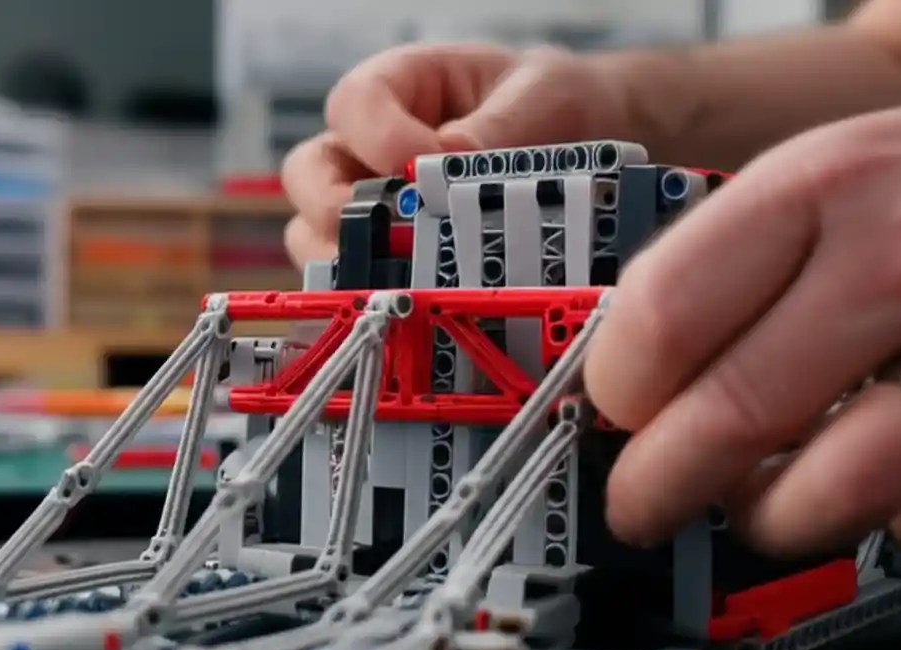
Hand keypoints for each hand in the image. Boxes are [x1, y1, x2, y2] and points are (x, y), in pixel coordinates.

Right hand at [281, 44, 631, 266]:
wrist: (592, 143)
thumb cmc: (556, 104)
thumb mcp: (543, 96)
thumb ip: (499, 125)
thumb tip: (446, 161)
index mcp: (401, 89)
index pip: (355, 104)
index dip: (377, 137)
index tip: (422, 166)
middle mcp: (368, 149)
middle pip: (308, 174)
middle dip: (332, 211)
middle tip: (385, 238)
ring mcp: (372, 207)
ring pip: (315, 236)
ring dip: (346, 264)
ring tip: (394, 283)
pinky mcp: (390, 257)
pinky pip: (355, 280)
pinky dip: (374, 297)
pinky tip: (410, 309)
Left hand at [584, 99, 900, 556]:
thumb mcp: (841, 170)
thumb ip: (740, 254)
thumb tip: (631, 360)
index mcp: (823, 185)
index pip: (665, 313)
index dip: (616, 386)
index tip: (606, 410)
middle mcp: (899, 259)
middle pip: (730, 416)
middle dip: (659, 485)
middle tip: (640, 503)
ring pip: (834, 490)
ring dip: (772, 517)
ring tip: (759, 503)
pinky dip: (889, 513)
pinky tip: (882, 478)